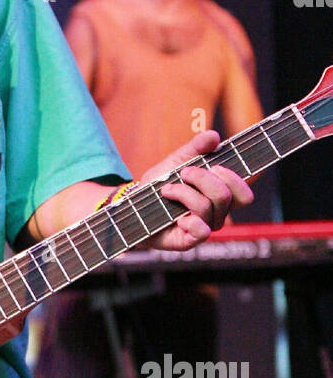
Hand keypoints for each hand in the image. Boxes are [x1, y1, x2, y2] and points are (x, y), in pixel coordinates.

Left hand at [141, 130, 252, 251]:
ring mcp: (204, 228)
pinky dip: (188, 219)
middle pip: (226, 196)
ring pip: (207, 207)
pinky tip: (175, 216)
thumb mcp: (177, 161)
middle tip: (184, 173)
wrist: (135, 205)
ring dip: (183, 192)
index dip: (233, 179)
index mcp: (220, 196)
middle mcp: (217, 214)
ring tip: (166, 189)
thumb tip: (214, 136)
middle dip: (202, 179)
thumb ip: (196, 148)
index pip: (243, 194)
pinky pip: (202, 231)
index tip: (213, 166)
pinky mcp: (190, 240)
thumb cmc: (160, 184)